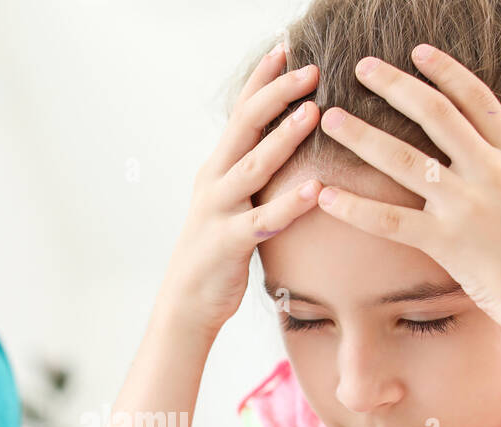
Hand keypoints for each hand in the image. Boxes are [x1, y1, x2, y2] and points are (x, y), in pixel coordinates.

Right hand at [155, 43, 323, 335]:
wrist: (186, 304)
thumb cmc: (217, 255)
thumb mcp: (232, 205)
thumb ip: (251, 176)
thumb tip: (283, 148)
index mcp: (217, 168)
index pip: (240, 113)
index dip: (262, 80)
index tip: (286, 48)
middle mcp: (214, 181)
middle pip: (244, 126)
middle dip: (277, 94)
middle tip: (311, 69)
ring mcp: (218, 211)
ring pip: (254, 166)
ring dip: (284, 137)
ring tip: (314, 113)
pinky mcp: (228, 244)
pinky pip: (263, 220)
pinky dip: (289, 204)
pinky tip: (314, 189)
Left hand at [312, 44, 500, 327]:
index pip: (477, 100)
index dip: (446, 72)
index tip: (418, 52)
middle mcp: (489, 173)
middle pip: (435, 115)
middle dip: (395, 86)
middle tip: (362, 67)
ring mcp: (465, 206)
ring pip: (403, 159)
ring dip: (361, 135)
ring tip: (328, 118)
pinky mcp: (444, 241)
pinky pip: (388, 220)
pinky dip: (353, 207)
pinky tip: (323, 193)